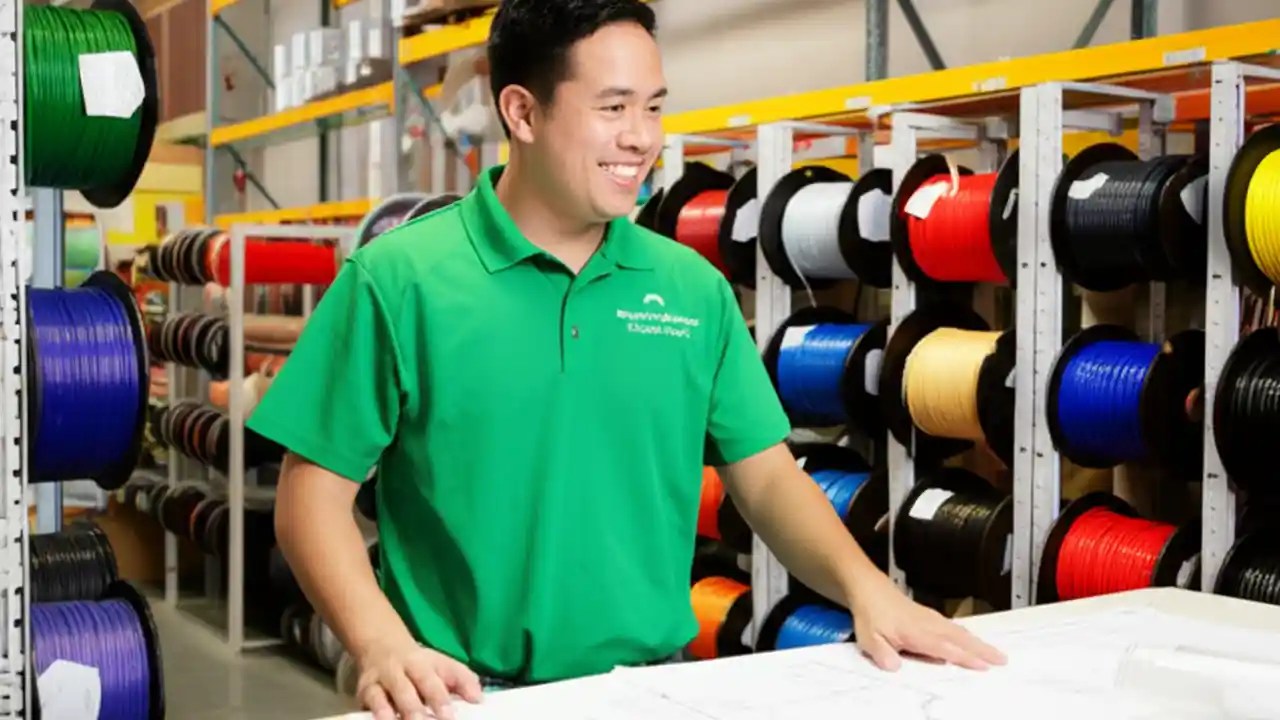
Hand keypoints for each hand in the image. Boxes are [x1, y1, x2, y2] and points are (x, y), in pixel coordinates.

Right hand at [356, 637, 483, 719]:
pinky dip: (374, 715)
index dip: (440, 700)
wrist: (381, 645)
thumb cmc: (420, 664)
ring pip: (380, 700)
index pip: (431, 682)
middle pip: (405, 691)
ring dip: (389, 715)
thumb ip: (462, 680)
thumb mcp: (443, 665)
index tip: (450, 717)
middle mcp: (396, 672)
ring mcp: (377, 683)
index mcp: (420, 664)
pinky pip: (366, 706)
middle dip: (414, 711)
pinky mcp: (363, 694)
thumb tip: (478, 699)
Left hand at [849, 575, 1006, 671]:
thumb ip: (882, 653)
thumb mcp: (869, 638)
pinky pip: (952, 625)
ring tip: (994, 652)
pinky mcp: (928, 615)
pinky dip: (966, 633)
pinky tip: (969, 638)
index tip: (983, 665)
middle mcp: (928, 624)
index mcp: (917, 632)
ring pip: (959, 631)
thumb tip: (894, 666)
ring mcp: (930, 618)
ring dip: (977, 642)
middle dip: (982, 649)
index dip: (964, 657)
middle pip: (960, 639)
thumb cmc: (870, 614)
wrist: (868, 588)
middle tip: (1002, 659)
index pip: (945, 648)